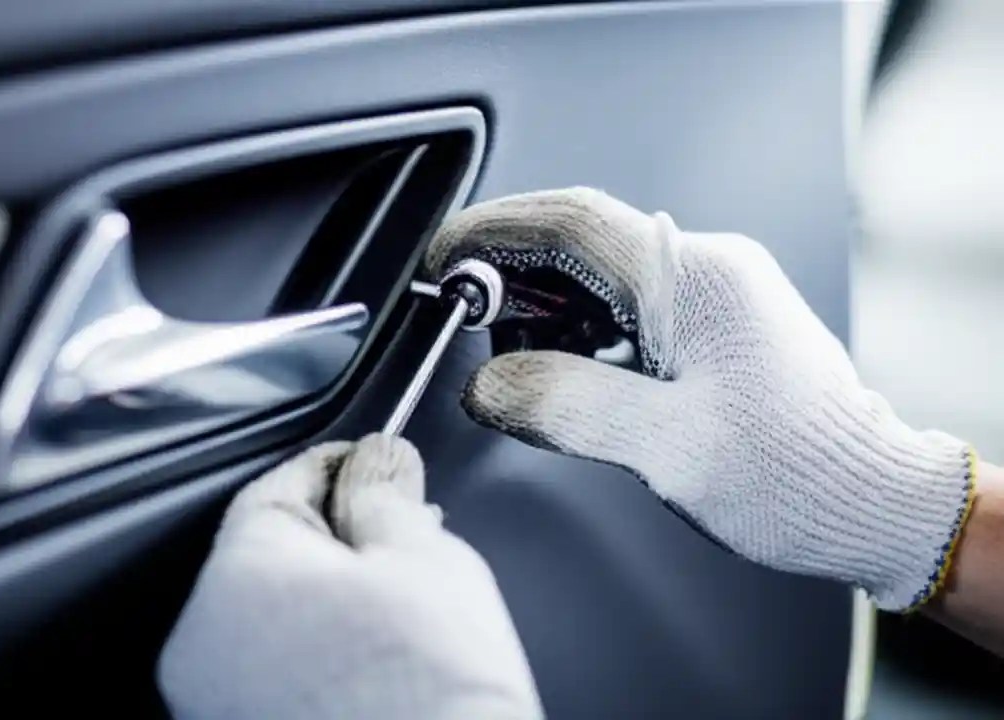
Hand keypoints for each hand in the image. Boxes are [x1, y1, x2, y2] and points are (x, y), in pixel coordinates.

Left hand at [157, 434, 542, 719]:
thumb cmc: (435, 698)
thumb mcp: (427, 563)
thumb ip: (387, 497)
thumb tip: (375, 463)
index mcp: (238, 577)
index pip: (277, 487)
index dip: (337, 466)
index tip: (374, 464)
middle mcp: (203, 643)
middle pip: (270, 554)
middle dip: (337, 539)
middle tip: (405, 539)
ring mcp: (214, 701)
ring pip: (272, 616)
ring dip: (327, 600)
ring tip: (398, 610)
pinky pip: (274, 671)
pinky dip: (317, 655)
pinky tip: (375, 661)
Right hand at [427, 187, 975, 611]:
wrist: (868, 500)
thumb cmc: (792, 476)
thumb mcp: (667, 449)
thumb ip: (566, 405)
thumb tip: (488, 384)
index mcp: (695, 278)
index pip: (569, 222)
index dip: (490, 234)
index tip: (439, 262)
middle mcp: (704, 267)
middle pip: (576, 242)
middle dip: (511, 279)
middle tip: (474, 336)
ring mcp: (709, 291)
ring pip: (593, 274)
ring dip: (542, 311)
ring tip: (526, 372)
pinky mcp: (708, 322)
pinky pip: (620, 305)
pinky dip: (576, 332)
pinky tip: (568, 374)